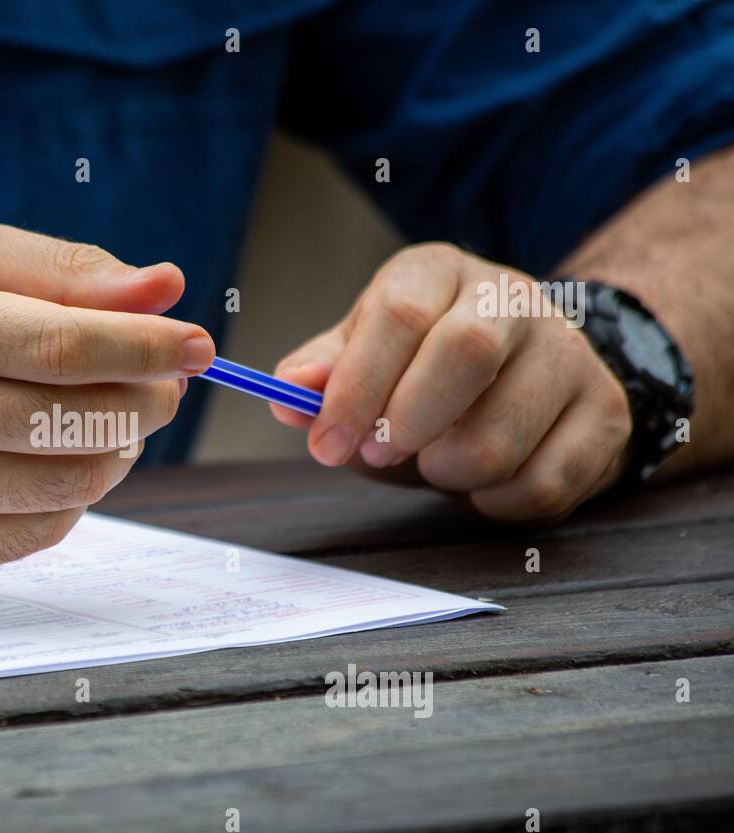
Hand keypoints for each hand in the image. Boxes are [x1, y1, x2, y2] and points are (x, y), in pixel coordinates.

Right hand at [0, 225, 213, 567]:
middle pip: (83, 421)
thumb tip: (165, 289)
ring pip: (78, 482)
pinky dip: (75, 491)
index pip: (69, 348)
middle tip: (160, 381)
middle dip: (149, 399)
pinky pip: (49, 528)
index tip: (199, 345)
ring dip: (120, 447)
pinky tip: (53, 456)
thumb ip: (69, 272)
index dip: (151, 349)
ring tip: (105, 415)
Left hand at [272, 243, 632, 521]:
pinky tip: (481, 485)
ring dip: (449, 472)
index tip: (327, 442)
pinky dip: (496, 503)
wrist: (533, 373)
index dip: (356, 387)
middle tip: (378, 454)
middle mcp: (513, 298)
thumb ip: (324, 375)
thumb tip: (285, 394)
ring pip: (502, 433)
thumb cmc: (425, 367)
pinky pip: (542, 482)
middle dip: (408, 421)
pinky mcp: (603, 413)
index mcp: (439, 273)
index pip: (400, 314)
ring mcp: (569, 354)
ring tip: (435, 463)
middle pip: (466, 351)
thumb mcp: (366, 355)